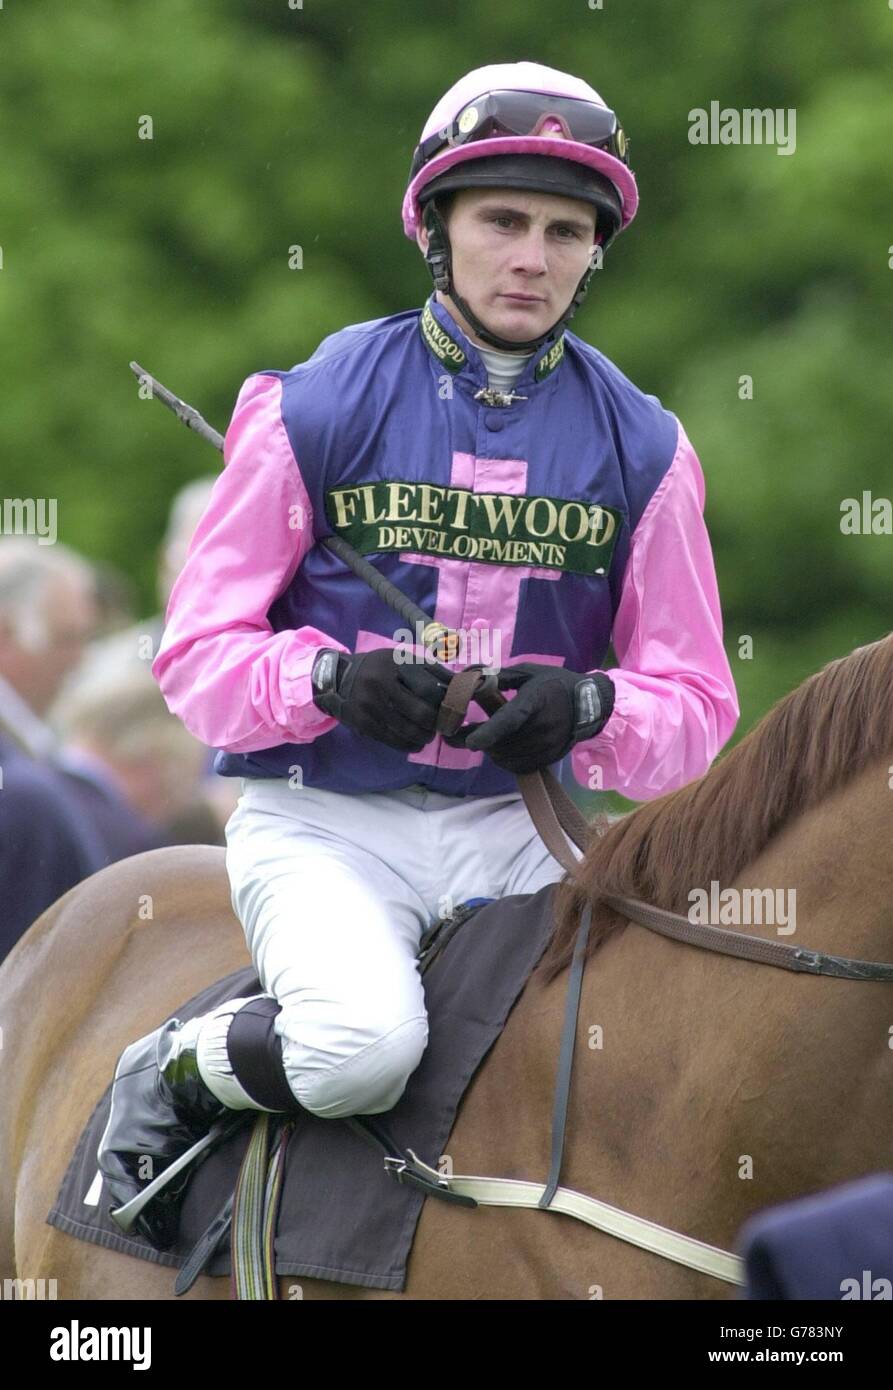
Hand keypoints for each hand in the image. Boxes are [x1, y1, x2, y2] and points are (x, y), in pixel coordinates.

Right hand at [311, 647, 452, 752]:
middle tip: (439, 726)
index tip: (451, 710)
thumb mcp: (400, 660)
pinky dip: (410, 745)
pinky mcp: (363, 722)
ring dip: (425, 737)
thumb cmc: (378, 668)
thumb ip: (429, 671)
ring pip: (409, 730)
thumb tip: (460, 687)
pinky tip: (415, 743)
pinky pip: (393, 740)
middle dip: (436, 723)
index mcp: (396, 663)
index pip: (430, 689)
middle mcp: (383, 682)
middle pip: (422, 712)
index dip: (445, 703)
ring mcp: (371, 704)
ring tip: (428, 735)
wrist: (337, 677)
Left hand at [443, 662, 614, 773]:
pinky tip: (500, 750)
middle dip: (480, 741)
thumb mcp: (529, 673)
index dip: (489, 732)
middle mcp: (542, 726)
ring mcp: (548, 745)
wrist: (589, 704)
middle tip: (461, 735)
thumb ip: (500, 677)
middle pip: (504, 743)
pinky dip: (504, 761)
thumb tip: (473, 679)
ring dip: (491, 751)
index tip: (470, 742)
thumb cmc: (554, 684)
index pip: (510, 720)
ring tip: (484, 740)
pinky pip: (519, 767)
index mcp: (534, 701)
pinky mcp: (549, 758)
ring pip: (508, 757)